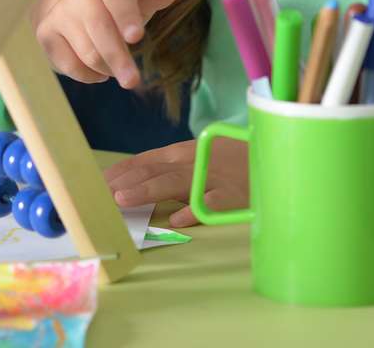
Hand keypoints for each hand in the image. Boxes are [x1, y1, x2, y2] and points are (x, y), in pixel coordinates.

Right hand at [34, 0, 176, 85]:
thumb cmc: (115, 3)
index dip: (126, 16)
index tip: (136, 36)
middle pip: (101, 31)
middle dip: (118, 59)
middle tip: (133, 82)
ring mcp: (60, 14)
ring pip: (88, 53)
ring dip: (108, 68)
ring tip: (118, 70)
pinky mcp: (46, 34)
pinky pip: (70, 65)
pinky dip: (89, 75)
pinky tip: (97, 71)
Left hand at [105, 136, 248, 228]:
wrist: (277, 155)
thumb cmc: (236, 160)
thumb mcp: (202, 157)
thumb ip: (174, 170)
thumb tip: (141, 184)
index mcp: (185, 152)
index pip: (144, 160)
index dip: (120, 172)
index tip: (96, 183)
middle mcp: (194, 162)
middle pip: (153, 171)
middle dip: (124, 183)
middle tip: (98, 195)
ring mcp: (213, 177)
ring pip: (175, 183)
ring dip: (147, 191)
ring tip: (123, 200)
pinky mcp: (234, 194)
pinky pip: (211, 203)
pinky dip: (194, 210)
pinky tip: (177, 220)